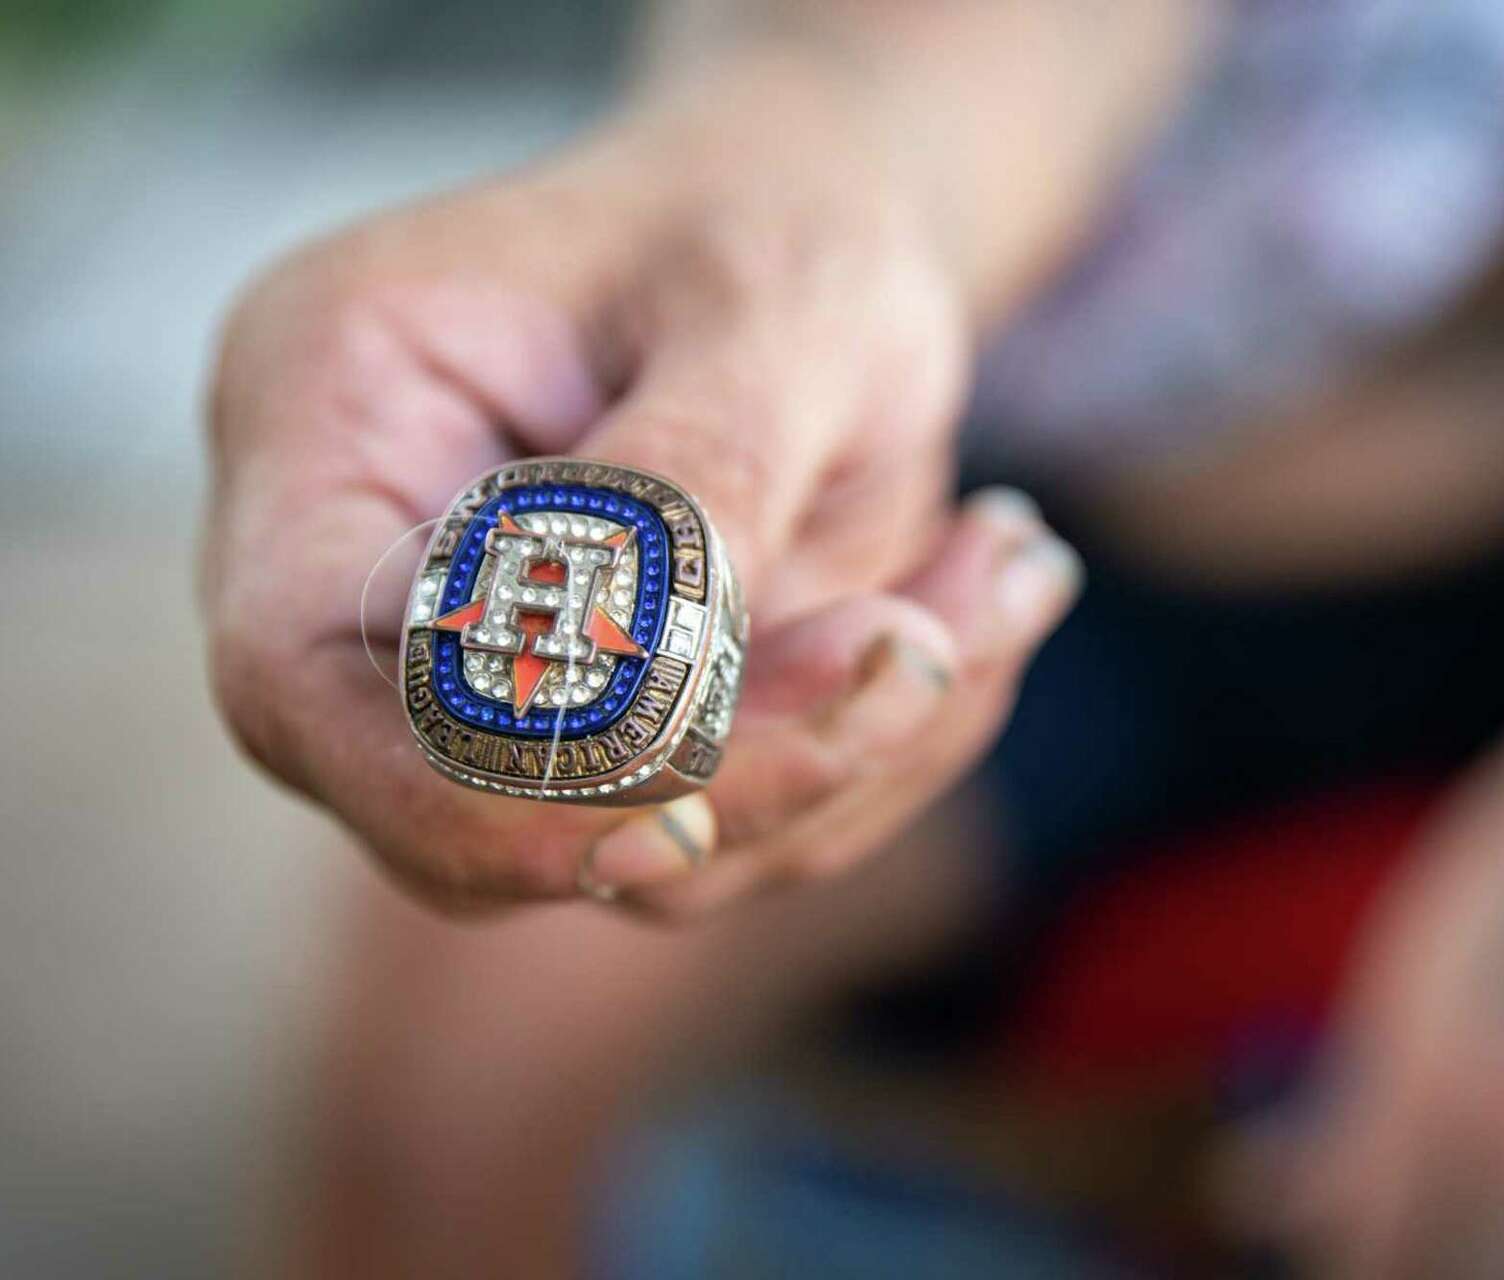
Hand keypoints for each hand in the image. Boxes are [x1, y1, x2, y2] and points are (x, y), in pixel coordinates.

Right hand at [203, 70, 1079, 917]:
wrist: (811, 241)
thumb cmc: (768, 227)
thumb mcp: (770, 301)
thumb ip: (701, 476)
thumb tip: (661, 684)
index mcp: (327, 424)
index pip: (301, 683)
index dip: (511, 763)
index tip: (752, 713)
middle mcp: (368, 588)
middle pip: (473, 815)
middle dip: (745, 772)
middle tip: (936, 642)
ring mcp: (485, 689)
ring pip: (646, 855)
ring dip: (861, 749)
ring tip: (1004, 568)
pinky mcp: (610, 749)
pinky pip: (747, 833)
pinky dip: (890, 749)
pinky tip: (980, 594)